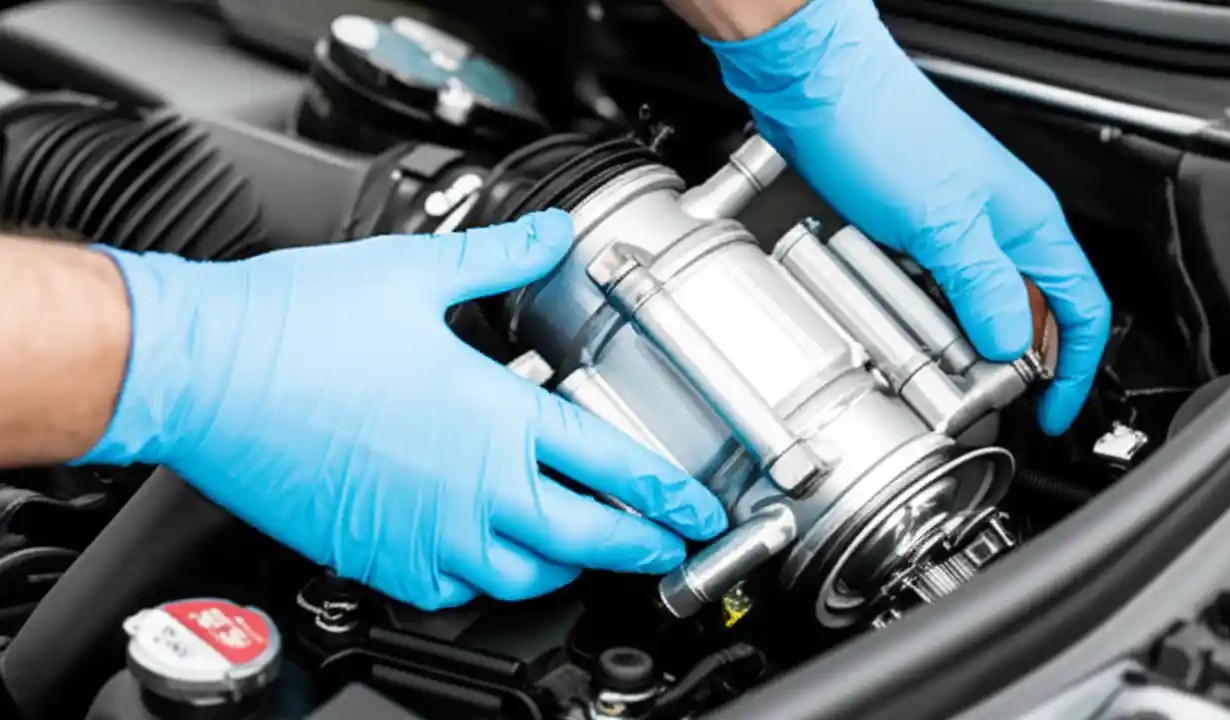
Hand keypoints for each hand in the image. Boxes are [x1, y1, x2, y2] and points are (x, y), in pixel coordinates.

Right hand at [79, 210, 726, 609]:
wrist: (206, 371)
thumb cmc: (298, 326)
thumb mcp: (418, 275)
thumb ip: (502, 258)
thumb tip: (552, 235)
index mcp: (496, 419)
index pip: (613, 467)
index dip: (668, 495)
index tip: (696, 511)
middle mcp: (472, 488)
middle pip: (586, 540)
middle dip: (641, 549)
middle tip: (667, 550)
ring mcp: (424, 531)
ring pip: (524, 578)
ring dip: (566, 568)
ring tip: (583, 554)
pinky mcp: (376, 556)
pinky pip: (451, 591)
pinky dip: (483, 584)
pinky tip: (486, 562)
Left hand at [706, 0, 1110, 434]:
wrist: (818, 90)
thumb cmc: (883, 131)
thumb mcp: (940, 221)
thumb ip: (981, 286)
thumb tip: (1011, 347)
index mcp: (1027, 222)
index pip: (1079, 307)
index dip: (1073, 368)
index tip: (1053, 413)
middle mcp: (999, 227)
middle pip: (1030, 314)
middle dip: (1015, 364)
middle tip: (985, 399)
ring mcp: (956, 229)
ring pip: (979, 305)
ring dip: (966, 343)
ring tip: (942, 375)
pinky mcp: (914, 231)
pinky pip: (935, 290)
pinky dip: (926, 319)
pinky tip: (905, 329)